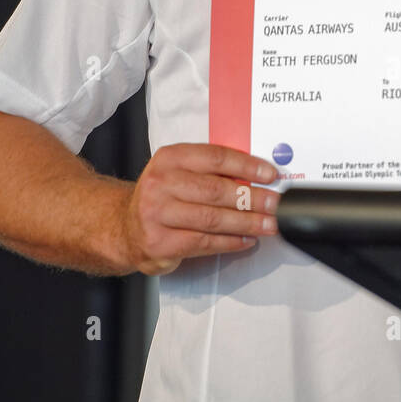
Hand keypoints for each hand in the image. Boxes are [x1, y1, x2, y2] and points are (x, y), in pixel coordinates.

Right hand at [118, 143, 280, 274]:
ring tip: (269, 224)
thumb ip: (213, 170)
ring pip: (212, 219)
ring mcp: (156, 214)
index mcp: (170, 158)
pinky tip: (246, 240)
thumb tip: (259, 176)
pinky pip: (203, 243)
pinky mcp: (159, 242)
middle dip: (253, 198)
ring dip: (247, 223)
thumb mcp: (181, 171)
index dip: (247, 166)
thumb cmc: (163, 196)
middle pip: (217, 190)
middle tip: (275, 204)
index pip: (216, 158)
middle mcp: (160, 183)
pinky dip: (230, 242)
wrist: (125, 226)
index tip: (271, 174)